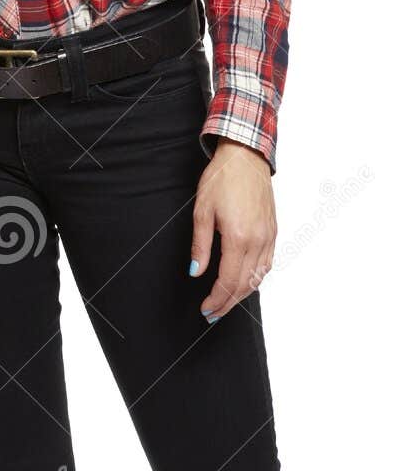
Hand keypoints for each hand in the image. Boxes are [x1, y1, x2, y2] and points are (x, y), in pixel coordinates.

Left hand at [189, 139, 275, 321]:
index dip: (217, 299)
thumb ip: (201, 245)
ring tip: (226, 302)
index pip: (228, 281)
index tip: (206, 310)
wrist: (245, 157)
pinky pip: (268, 263)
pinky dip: (257, 278)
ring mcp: (269, 236)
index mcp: (239, 237)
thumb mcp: (202, 210)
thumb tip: (196, 271)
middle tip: (213, 314)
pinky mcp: (273, 231)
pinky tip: (246, 281)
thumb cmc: (221, 179)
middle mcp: (258, 241)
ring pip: (259, 277)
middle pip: (245, 284)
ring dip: (242, 293)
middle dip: (228, 303)